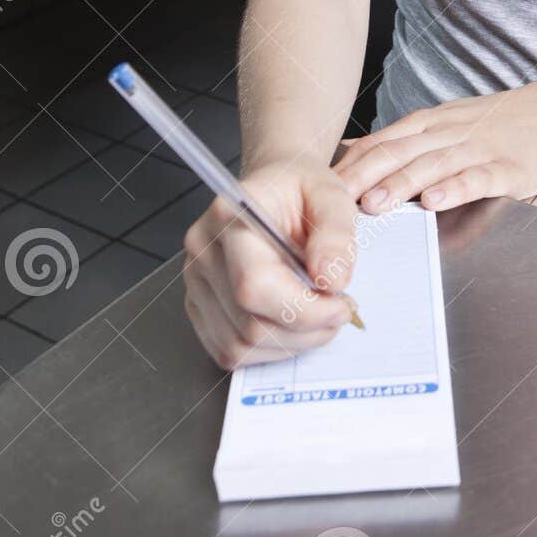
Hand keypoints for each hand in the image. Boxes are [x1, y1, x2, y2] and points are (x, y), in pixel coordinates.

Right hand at [182, 161, 358, 370]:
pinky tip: (291, 321)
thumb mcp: (332, 196)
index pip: (254, 286)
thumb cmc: (300, 190)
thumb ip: (336, 234)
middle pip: (249, 324)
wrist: (275, 186)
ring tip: (319, 312)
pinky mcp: (198, 306)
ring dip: (291, 343)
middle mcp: (203, 251)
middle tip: (339, 309)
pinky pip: (230, 350)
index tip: (341, 305)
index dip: (303, 310)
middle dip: (306, 330)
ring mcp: (195, 282)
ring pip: (240, 345)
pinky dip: (270, 348)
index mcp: (231, 216)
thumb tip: (331, 281)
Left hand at [331, 74, 536, 214]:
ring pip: (432, 164)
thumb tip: (353, 155)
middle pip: (397, 152)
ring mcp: (479, 148)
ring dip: (399, 184)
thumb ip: (404, 141)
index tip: (317, 186)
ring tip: (371, 205)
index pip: (380, 142)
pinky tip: (435, 201)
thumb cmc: (500, 122)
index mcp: (431, 124)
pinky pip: (478, 177)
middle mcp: (449, 132)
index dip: (349, 164)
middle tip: (330, 200)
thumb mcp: (445, 123)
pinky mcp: (509, 167)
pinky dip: (455, 188)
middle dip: (361, 177)